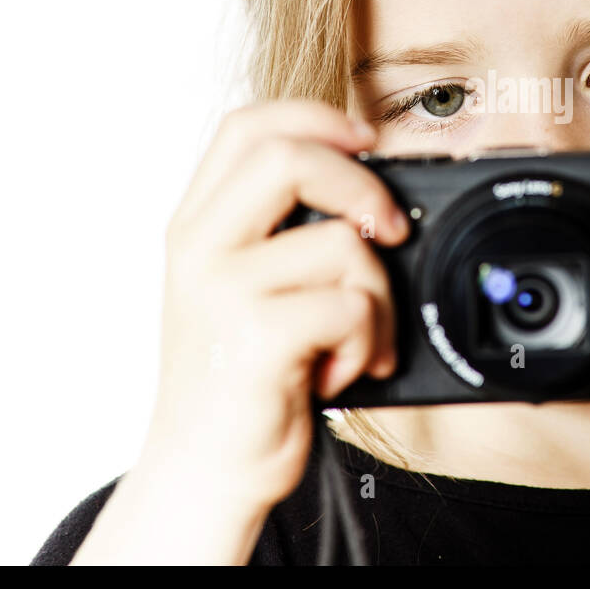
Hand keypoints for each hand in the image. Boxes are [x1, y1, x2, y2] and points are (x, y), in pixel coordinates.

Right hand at [137, 99, 408, 515]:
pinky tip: (344, 369)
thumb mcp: (246, 290)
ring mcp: (221, 290)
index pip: (247, 125)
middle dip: (361, 185)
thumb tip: (373, 194)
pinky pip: (351, 307)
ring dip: (378, 297)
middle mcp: (200, 247)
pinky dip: (369, 342)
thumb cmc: (241, 378)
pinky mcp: (252, 338)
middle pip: (288, 156)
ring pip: (342, 242)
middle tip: (392, 230)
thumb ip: (283, 234)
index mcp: (197, 224)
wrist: (203, 471)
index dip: (315, 117)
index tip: (366, 139)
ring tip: (358, 338)